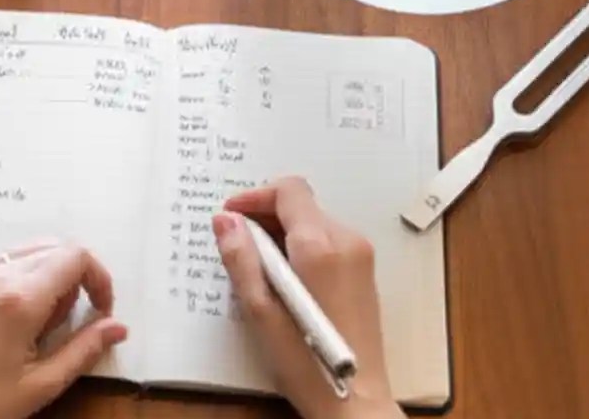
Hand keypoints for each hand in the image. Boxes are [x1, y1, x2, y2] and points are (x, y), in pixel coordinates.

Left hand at [0, 241, 127, 418]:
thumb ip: (83, 350)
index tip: (99, 311)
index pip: (75, 256)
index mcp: (18, 299)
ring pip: (25, 252)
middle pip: (53, 248)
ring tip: (34, 327)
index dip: (99, 279)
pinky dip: (15, 279)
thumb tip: (117, 327)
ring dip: (44, 277)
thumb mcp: (40, 385)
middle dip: (73, 280)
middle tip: (63, 327)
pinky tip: (6, 320)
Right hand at [213, 178, 404, 418]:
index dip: (255, 197)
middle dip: (265, 217)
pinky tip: (285, 282)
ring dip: (282, 234)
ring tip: (259, 271)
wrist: (355, 401)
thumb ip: (240, 259)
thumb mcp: (260, 311)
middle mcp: (347, 241)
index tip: (230, 218)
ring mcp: (360, 256)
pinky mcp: (364, 272)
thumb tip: (225, 220)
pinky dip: (300, 248)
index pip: (289, 190)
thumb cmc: (305, 362)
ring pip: (313, 222)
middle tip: (238, 248)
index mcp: (320, 246)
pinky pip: (327, 242)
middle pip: (301, 205)